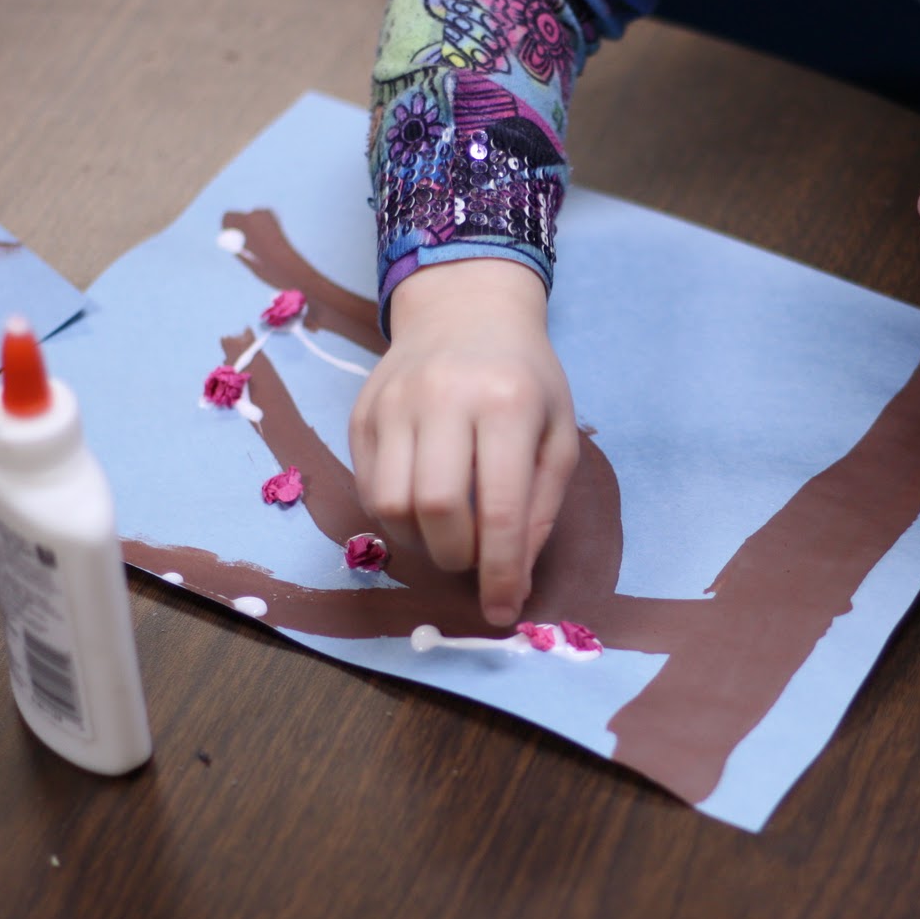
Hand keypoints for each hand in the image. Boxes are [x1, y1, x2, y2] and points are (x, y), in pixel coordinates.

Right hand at [349, 259, 578, 625]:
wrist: (465, 307)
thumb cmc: (523, 377)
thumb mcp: (558, 432)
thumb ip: (542, 506)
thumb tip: (515, 578)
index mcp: (506, 402)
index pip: (499, 508)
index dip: (501, 571)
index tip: (504, 611)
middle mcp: (444, 398)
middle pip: (436, 509)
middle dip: (458, 556)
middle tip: (476, 558)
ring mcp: (394, 403)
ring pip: (390, 504)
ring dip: (421, 541)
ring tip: (449, 532)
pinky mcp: (362, 412)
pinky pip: (367, 488)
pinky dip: (395, 517)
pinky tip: (422, 507)